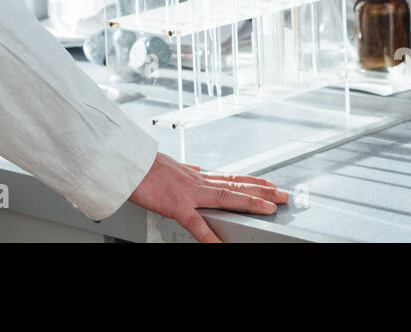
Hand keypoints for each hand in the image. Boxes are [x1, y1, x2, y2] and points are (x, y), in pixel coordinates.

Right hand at [128, 151, 287, 242]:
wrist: (128, 163)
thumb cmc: (144, 167)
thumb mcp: (171, 165)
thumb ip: (187, 170)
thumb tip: (197, 168)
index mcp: (196, 177)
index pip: (230, 178)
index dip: (252, 182)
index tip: (269, 184)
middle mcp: (198, 182)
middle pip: (236, 185)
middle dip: (262, 191)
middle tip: (283, 195)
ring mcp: (190, 194)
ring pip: (227, 197)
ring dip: (250, 203)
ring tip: (269, 209)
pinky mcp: (178, 206)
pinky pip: (198, 225)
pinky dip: (211, 237)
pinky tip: (221, 247)